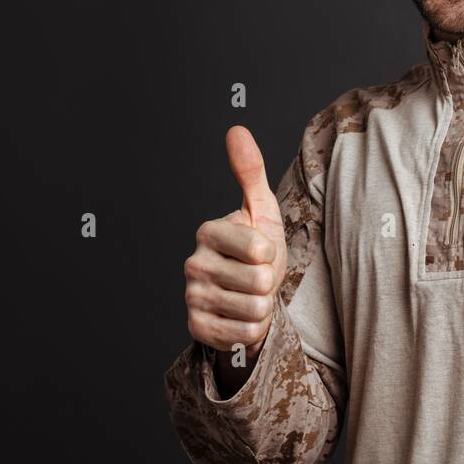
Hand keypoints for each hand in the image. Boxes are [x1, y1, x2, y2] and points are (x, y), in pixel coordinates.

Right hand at [182, 126, 287, 362]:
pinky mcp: (196, 328)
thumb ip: (250, 171)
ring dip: (263, 306)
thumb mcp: (260, 209)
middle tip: (258, 278)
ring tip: (251, 296)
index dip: (272, 253)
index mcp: (208, 231)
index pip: (260, 247)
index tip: (261, 251)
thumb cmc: (257, 249)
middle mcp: (193, 263)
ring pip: (255, 309)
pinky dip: (252, 329)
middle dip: (270, 283)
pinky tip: (241, 316)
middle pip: (260, 281)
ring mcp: (192, 297)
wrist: (248, 295)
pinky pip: (244, 334)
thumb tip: (236, 130)